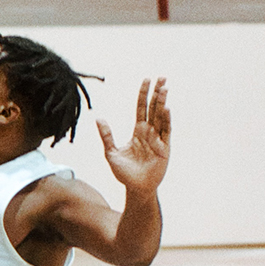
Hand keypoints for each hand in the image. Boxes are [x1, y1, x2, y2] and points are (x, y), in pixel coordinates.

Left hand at [98, 78, 169, 195]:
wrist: (135, 188)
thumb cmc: (124, 173)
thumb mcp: (111, 153)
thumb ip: (106, 136)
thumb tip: (98, 118)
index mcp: (138, 131)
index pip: (141, 108)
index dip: (143, 94)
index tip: (146, 80)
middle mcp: (149, 132)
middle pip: (153, 108)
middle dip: (157, 93)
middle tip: (161, 77)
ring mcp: (158, 139)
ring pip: (161, 116)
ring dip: (162, 102)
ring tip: (164, 88)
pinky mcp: (164, 148)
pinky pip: (166, 131)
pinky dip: (166, 120)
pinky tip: (166, 109)